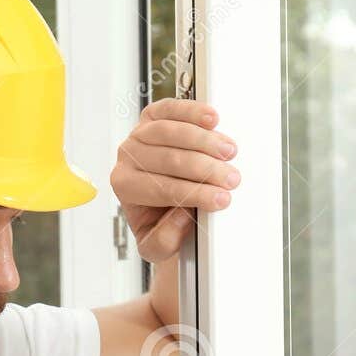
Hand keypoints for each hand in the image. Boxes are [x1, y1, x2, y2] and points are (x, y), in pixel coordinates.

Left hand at [109, 98, 238, 262]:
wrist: (157, 206)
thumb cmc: (158, 223)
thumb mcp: (158, 246)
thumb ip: (165, 239)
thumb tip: (182, 213)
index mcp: (124, 186)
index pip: (163, 188)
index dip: (196, 193)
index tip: (222, 199)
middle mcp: (127, 157)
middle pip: (170, 158)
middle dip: (206, 169)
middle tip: (231, 178)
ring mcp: (138, 133)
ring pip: (171, 132)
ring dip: (205, 141)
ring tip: (229, 152)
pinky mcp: (152, 116)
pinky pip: (170, 109)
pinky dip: (192, 111)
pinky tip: (212, 118)